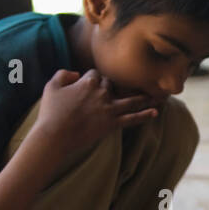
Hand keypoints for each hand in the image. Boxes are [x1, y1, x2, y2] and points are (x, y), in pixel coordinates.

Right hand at [32, 69, 157, 165]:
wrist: (54, 135)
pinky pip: (132, 118)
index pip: (97, 75)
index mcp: (88, 82)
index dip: (93, 79)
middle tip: (124, 88)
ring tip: (157, 96)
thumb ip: (63, 74)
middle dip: (115, 86)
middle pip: (113, 85)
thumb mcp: (51, 86)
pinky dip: (144, 115)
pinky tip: (155, 112)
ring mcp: (109, 109)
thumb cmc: (50, 112)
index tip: (89, 84)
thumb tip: (76, 74)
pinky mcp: (112, 124)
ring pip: (131, 100)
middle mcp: (101, 93)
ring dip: (144, 97)